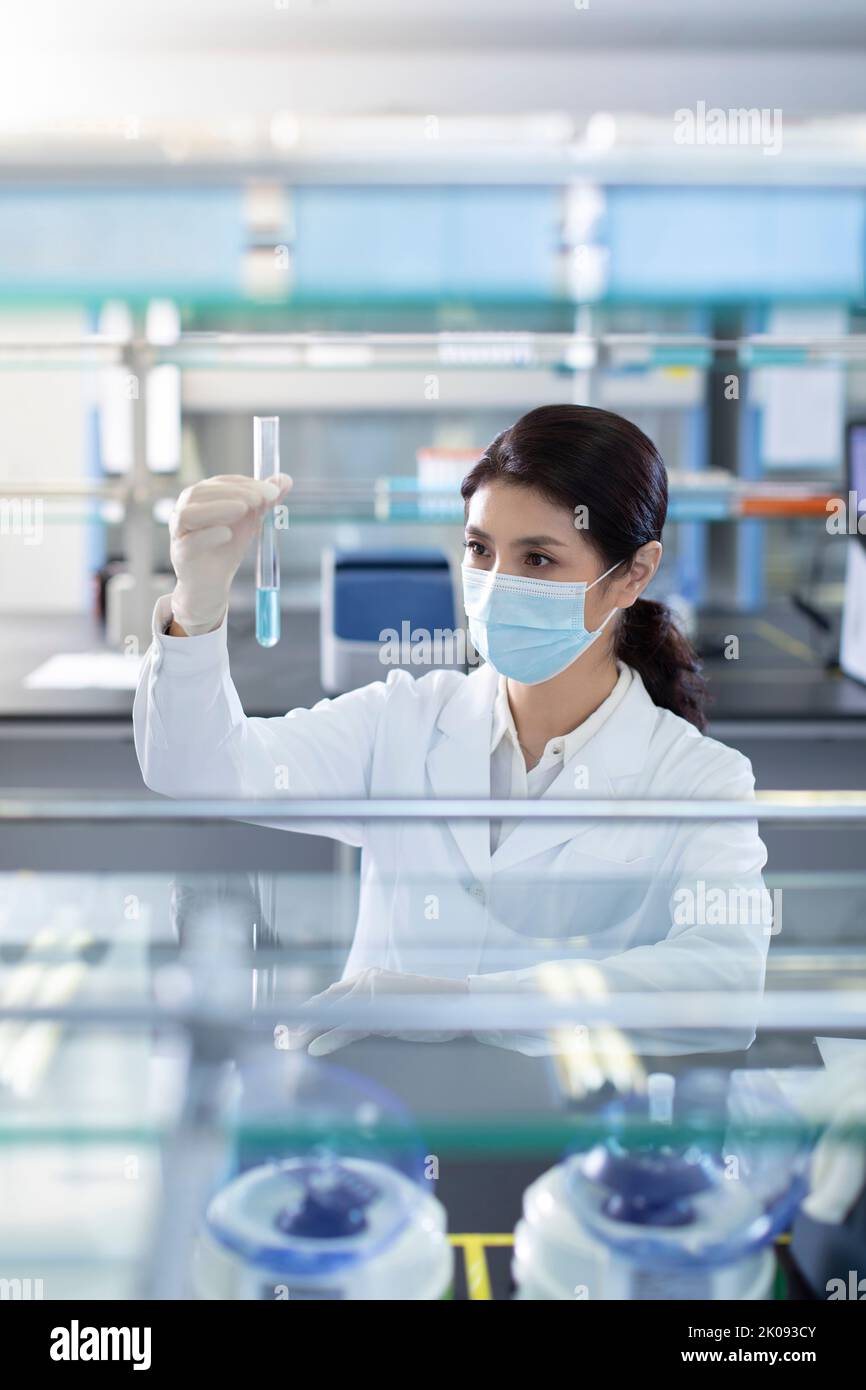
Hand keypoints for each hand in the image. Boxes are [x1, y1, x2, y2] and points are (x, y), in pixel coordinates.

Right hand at [169, 472, 292, 635]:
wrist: (213, 583)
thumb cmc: (226, 548)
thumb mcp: (249, 521)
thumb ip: (264, 501)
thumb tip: (285, 479)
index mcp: (202, 497)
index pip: (222, 482)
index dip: (247, 483)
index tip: (272, 491)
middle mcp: (185, 509)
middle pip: (203, 492)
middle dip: (235, 493)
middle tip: (260, 500)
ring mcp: (180, 532)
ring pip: (189, 513)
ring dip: (218, 508)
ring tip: (243, 509)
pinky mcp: (181, 555)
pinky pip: (190, 542)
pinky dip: (208, 535)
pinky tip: (226, 534)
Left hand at [288, 967, 468, 1056]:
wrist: (460, 1005)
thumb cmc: (427, 1011)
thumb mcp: (389, 1016)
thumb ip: (365, 1019)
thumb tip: (336, 1033)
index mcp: (366, 978)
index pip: (328, 997)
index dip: (304, 1012)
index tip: (283, 1026)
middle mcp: (367, 979)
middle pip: (323, 1002)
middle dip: (297, 1021)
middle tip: (275, 1038)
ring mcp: (375, 992)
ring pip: (332, 1013)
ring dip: (306, 1031)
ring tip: (286, 1046)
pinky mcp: (385, 1008)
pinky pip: (351, 1026)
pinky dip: (330, 1037)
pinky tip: (314, 1049)